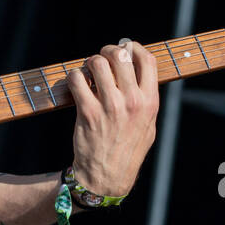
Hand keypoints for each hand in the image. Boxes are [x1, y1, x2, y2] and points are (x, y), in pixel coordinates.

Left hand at [65, 40, 159, 197]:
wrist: (107, 177)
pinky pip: (78, 78)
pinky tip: (77, 84)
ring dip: (89, 63)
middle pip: (120, 55)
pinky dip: (74, 77)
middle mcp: (132, 101)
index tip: (125, 47)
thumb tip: (137, 68)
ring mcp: (110, 106)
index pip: (147, 60)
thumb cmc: (128, 149)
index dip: (134, 47)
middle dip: (107, 52)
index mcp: (150, 102)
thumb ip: (146, 98)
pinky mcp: (88, 111)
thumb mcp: (149, 125)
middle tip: (101, 60)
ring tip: (88, 72)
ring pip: (97, 62)